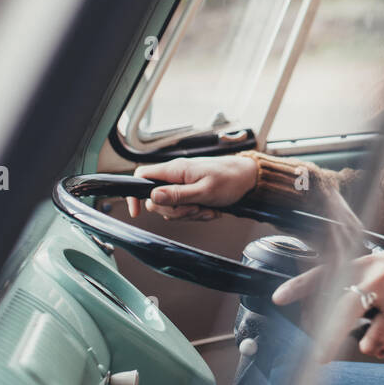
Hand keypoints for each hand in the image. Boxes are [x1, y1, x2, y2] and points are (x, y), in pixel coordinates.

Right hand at [125, 156, 256, 220]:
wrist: (249, 178)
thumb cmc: (230, 179)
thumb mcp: (204, 191)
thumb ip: (178, 195)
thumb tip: (153, 197)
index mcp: (175, 170)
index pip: (142, 176)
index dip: (134, 193)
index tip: (137, 211)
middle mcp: (176, 176)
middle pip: (157, 200)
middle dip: (175, 211)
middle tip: (195, 209)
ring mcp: (183, 185)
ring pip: (172, 208)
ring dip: (190, 214)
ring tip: (208, 208)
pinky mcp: (191, 194)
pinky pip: (186, 210)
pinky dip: (198, 214)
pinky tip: (212, 210)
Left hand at [271, 231, 383, 358]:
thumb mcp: (383, 262)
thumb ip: (360, 282)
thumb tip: (335, 312)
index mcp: (366, 264)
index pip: (327, 273)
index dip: (301, 285)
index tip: (279, 298)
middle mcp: (380, 276)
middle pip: (346, 309)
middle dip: (329, 337)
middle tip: (318, 358)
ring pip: (376, 333)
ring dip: (371, 347)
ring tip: (370, 348)